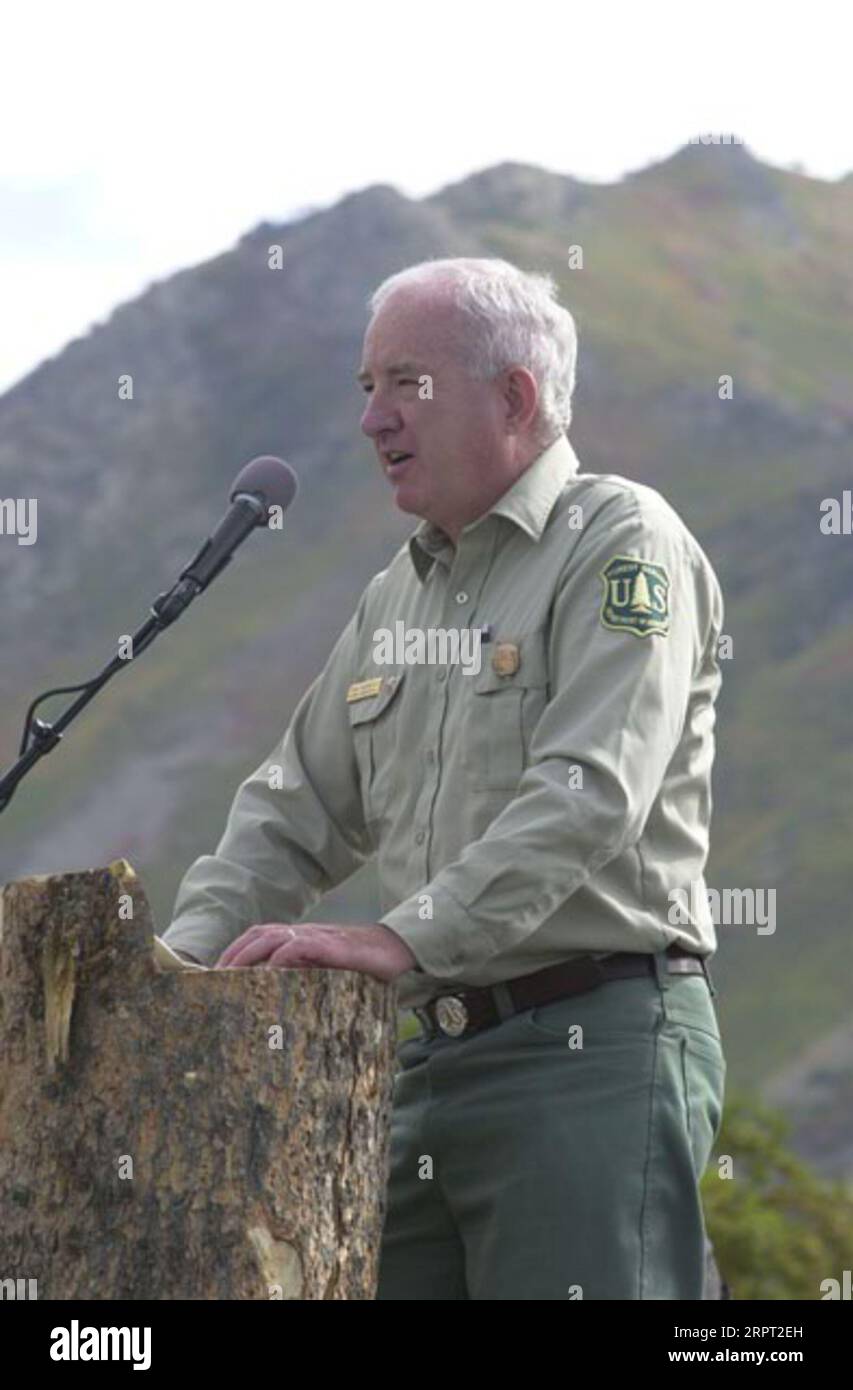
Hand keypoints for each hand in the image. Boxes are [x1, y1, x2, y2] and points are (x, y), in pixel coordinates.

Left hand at [214, 922, 417, 981]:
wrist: (397, 948)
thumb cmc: (363, 965)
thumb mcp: (328, 971)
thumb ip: (304, 978)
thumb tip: (277, 1002)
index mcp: (301, 938)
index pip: (259, 936)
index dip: (235, 951)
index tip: (217, 974)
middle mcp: (305, 933)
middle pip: (258, 934)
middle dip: (233, 953)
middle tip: (215, 978)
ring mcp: (318, 937)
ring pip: (272, 936)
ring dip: (248, 954)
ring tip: (231, 975)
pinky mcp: (332, 946)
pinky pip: (299, 946)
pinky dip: (281, 957)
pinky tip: (270, 972)